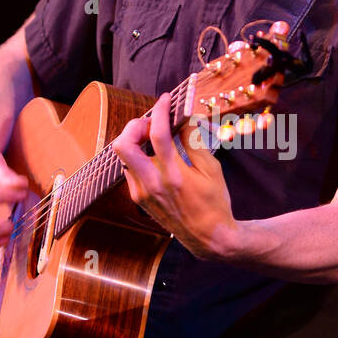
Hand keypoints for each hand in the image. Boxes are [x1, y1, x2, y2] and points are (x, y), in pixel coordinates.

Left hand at [112, 93, 238, 260]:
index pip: (158, 134)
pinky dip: (139, 156)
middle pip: (124, 145)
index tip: (165, 99)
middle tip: (152, 122)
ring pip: (123, 156)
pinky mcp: (139, 199)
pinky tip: (154, 156)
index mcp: (174, 175)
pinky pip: (129, 169)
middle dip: (135, 126)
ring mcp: (142, 193)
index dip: (160, 111)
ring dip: (136, 140)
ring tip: (155, 137)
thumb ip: (195, 141)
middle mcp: (152, 184)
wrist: (207, 237)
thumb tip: (187, 116)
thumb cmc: (214, 203)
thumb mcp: (212, 169)